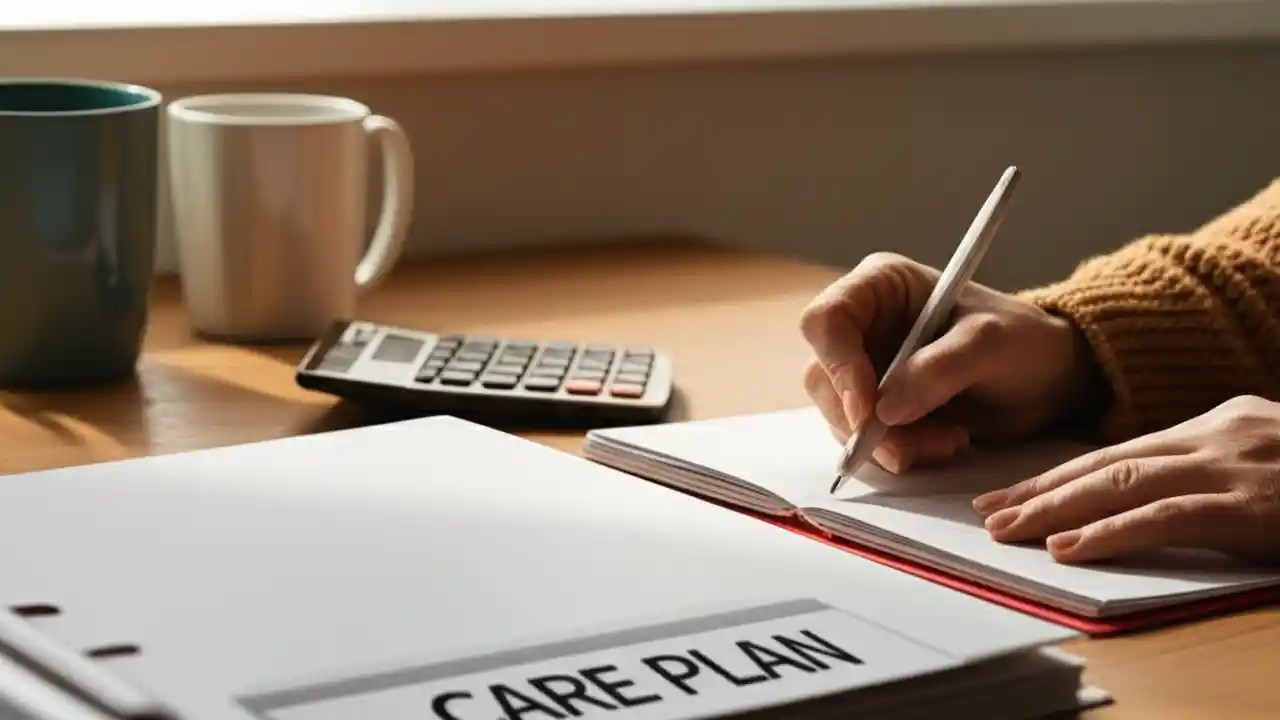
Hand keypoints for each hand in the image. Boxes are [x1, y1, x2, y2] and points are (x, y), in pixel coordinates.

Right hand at [799, 252, 1102, 472]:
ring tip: (949, 441)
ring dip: (889, 442)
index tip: (868, 413)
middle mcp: (863, 325)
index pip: (827, 322)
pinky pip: (863, 439)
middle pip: (824, 377)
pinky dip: (899, 452)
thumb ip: (937, 370)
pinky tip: (944, 442)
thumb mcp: (991, 344)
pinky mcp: (877, 407)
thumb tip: (882, 409)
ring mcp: (866, 367)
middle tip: (912, 446)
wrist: (1049, 379)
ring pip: (840, 416)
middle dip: (866, 421)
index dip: (838, 367)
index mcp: (880, 286)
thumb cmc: (1024, 342)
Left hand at [974, 395, 1279, 563]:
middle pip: (1106, 463)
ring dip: (1056, 509)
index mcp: (1214, 426)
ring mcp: (1230, 469)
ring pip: (1121, 483)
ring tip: (1007, 530)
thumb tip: (1153, 497)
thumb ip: (1209, 474)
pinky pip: (1166, 517)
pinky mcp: (1250, 508)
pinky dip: (1110, 533)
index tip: (1012, 495)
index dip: (1058, 476)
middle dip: (1040, 489)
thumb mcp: (1266, 464)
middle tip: (987, 511)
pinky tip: (1068, 548)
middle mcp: (1214, 436)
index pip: (1119, 452)